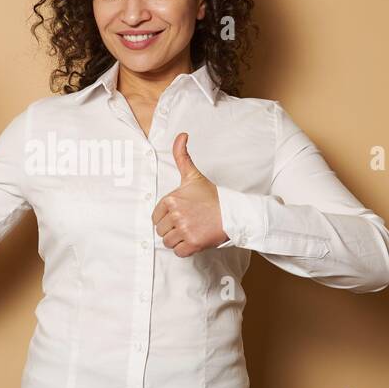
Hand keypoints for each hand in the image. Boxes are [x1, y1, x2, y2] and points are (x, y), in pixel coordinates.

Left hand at [152, 132, 228, 256]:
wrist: (232, 212)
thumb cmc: (211, 196)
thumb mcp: (193, 176)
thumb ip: (182, 156)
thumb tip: (181, 135)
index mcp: (171, 199)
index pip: (156, 217)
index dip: (167, 218)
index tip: (181, 215)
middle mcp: (176, 215)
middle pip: (161, 231)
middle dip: (173, 230)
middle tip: (188, 224)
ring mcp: (185, 230)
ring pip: (168, 242)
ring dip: (178, 240)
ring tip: (191, 231)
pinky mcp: (193, 243)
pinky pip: (179, 252)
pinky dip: (185, 249)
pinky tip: (194, 240)